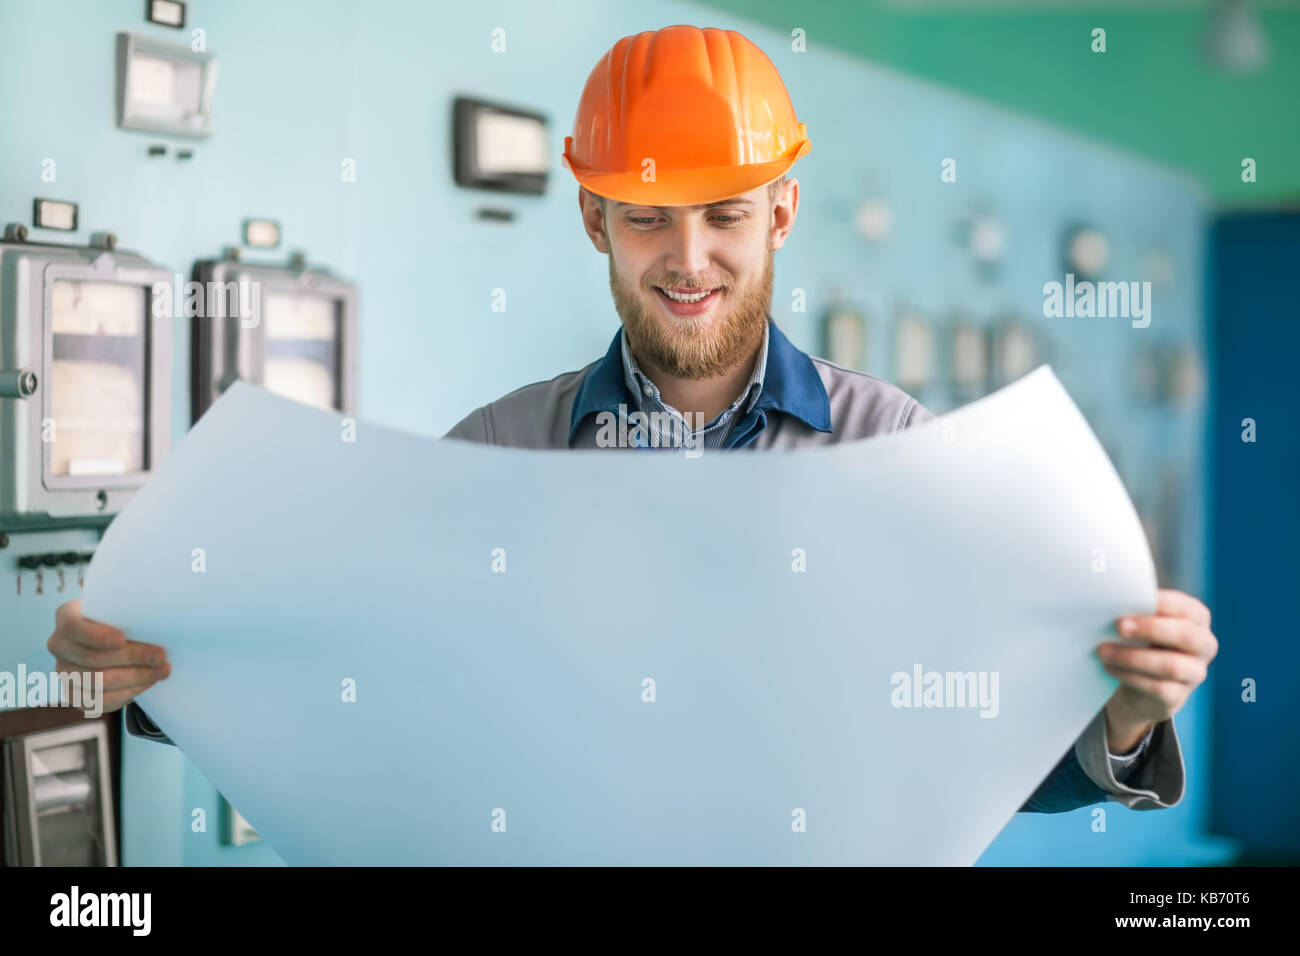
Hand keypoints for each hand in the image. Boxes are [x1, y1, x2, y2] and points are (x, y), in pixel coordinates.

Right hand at [46, 599, 169, 713]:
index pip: (72, 626)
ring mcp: (63, 671)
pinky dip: (126, 693)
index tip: (122, 638)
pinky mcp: (73, 694)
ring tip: (161, 671)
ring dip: (135, 678)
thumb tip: (155, 625)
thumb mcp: (125, 608)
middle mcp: (58, 644)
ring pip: (97, 682)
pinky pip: (99, 701)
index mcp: (66, 616)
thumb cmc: (123, 618)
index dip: (95, 635)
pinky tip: (147, 684)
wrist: (116, 639)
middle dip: (131, 658)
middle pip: (92, 658)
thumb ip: (132, 613)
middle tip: (161, 657)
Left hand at [1098, 589, 1217, 751]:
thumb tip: (1112, 601)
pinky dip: (1129, 676)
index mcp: (1197, 619)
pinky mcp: (1179, 696)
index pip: (1186, 608)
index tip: (1133, 599)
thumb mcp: (1143, 623)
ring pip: (1171, 665)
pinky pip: (1158, 688)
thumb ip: (1137, 612)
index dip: (1162, 603)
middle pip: (1185, 635)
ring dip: (1132, 657)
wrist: (1141, 685)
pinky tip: (1109, 667)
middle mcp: (1204, 645)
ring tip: (1103, 650)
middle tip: (1119, 625)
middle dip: (1151, 629)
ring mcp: (1195, 673)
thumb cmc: (1141, 641)